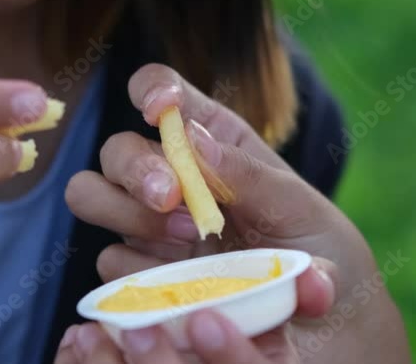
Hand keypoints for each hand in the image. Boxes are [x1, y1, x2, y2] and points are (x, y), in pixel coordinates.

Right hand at [66, 64, 410, 362]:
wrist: (326, 326)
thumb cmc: (319, 250)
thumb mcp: (301, 210)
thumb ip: (252, 176)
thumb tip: (197, 142)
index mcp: (215, 143)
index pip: (162, 92)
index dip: (152, 89)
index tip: (160, 109)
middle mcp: (173, 177)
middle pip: (116, 148)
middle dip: (136, 168)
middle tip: (171, 198)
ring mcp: (150, 226)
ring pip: (90, 194)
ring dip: (126, 213)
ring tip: (184, 240)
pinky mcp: (139, 275)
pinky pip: (109, 260)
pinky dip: (136, 269)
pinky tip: (181, 281)